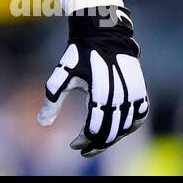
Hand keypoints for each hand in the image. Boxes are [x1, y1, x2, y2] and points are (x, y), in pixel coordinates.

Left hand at [37, 5, 148, 156]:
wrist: (104, 34)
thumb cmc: (80, 54)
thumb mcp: (62, 74)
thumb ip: (52, 98)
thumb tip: (41, 122)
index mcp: (101, 94)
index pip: (94, 129)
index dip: (83, 141)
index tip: (72, 145)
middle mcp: (121, 97)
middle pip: (111, 133)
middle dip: (96, 145)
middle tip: (83, 149)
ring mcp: (134, 95)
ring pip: (126, 128)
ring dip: (111, 138)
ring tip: (96, 141)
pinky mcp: (141, 91)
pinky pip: (140, 117)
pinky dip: (130, 127)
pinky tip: (118, 130)